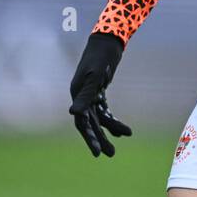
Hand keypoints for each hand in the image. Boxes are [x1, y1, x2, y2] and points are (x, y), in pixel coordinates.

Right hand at [68, 32, 132, 156]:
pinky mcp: (99, 92)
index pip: (82, 122)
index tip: (98, 153)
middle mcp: (81, 96)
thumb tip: (74, 114)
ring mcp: (90, 94)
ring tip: (121, 142)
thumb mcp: (95, 77)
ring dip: (109, 130)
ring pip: (99, 118)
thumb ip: (86, 96)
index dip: (90, 138)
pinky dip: (112, 120)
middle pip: (90, 123)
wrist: (108, 41)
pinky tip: (122, 131)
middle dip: (100, 139)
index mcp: (78, 95)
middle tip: (110, 155)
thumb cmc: (100, 57)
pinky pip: (104, 110)